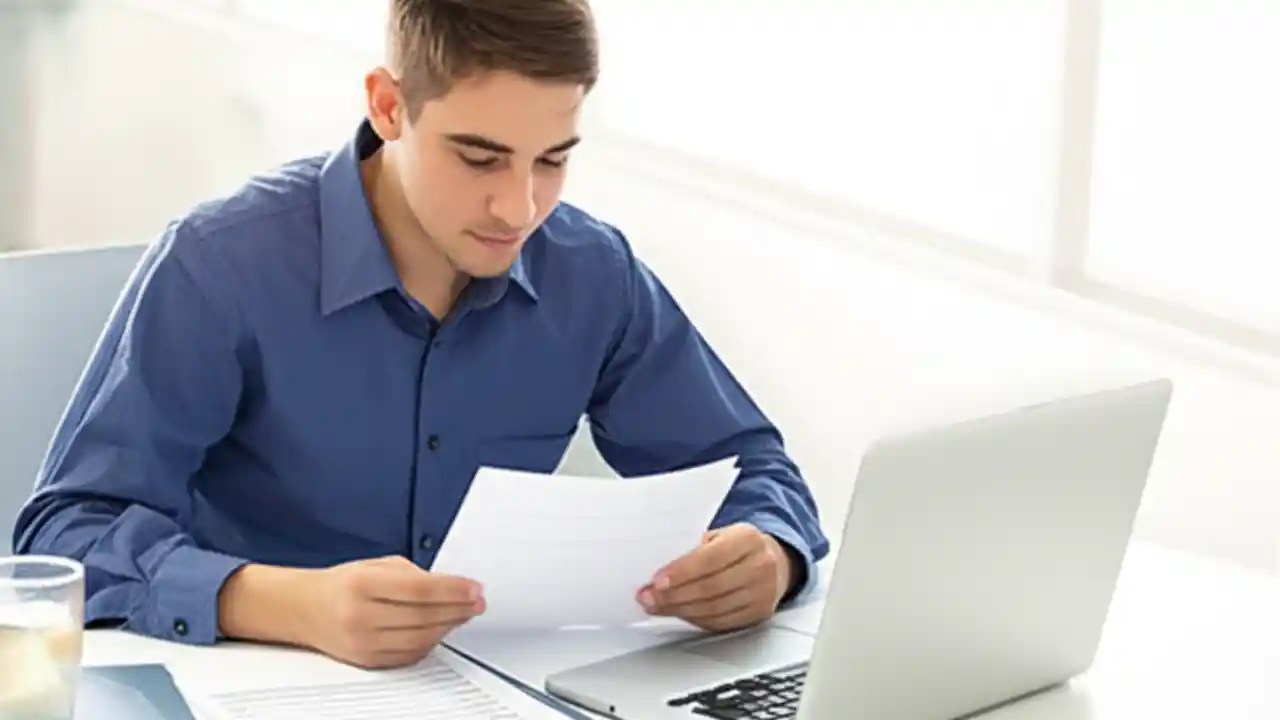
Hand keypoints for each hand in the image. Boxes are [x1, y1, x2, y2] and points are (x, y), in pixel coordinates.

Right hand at [219, 555, 484, 669]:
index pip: (419, 589)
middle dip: (458, 609)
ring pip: (419, 639)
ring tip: (465, 614)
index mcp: (362, 584)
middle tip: (478, 602)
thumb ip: (413, 574)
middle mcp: (360, 615)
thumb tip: (454, 588)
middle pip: (423, 616)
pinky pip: (409, 655)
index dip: (453, 590)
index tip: (475, 588)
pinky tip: (442, 629)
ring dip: (449, 626)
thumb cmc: (343, 584)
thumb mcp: (375, 565)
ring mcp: (362, 642)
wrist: (303, 609)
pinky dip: (431, 643)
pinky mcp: (365, 660)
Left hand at [637, 523, 796, 631]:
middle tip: (648, 597)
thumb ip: (696, 550)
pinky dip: (695, 619)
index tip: (656, 581)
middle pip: (710, 588)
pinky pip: (720, 623)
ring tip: (656, 606)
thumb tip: (660, 575)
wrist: (775, 560)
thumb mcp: (721, 535)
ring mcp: (763, 594)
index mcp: (748, 539)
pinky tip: (679, 612)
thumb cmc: (738, 546)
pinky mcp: (759, 614)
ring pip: (714, 609)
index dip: (681, 572)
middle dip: (673, 595)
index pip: (710, 559)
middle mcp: (760, 567)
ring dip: (679, 610)